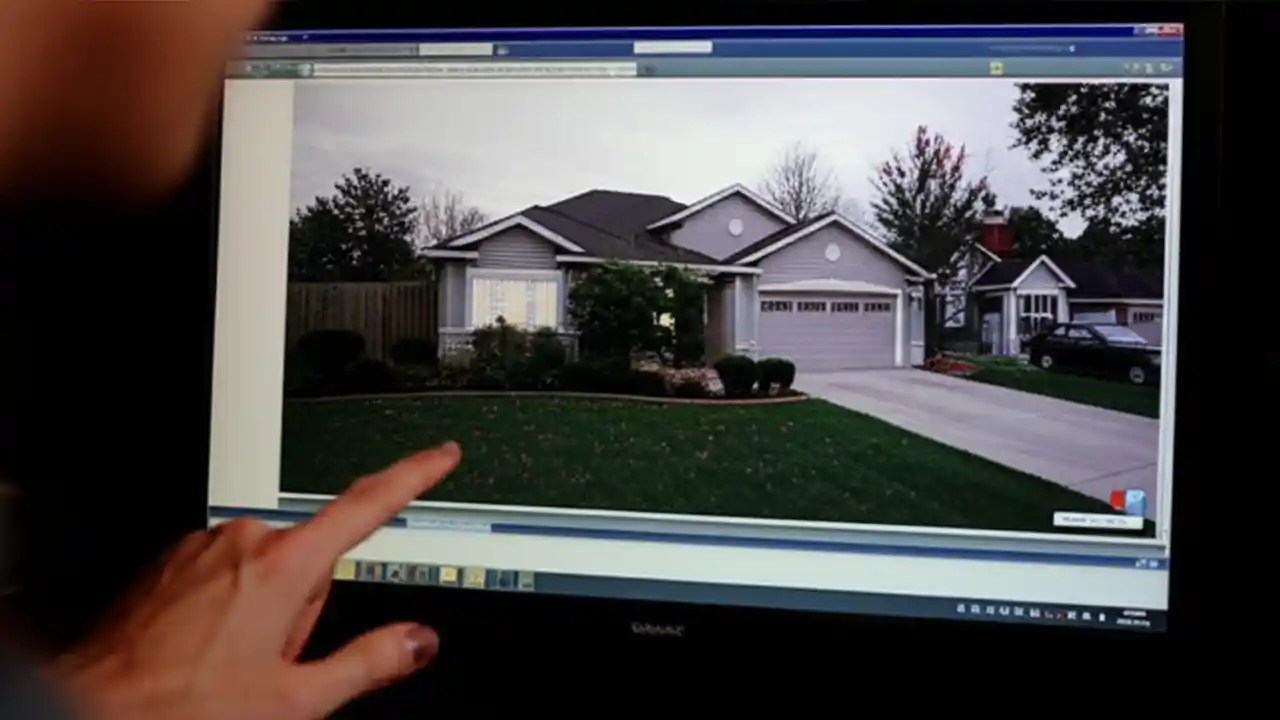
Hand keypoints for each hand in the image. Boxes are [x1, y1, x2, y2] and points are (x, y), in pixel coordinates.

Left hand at [50, 442, 461, 719]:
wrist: (91, 709)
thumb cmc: (184, 708)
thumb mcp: (296, 701)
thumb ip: (369, 663)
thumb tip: (418, 641)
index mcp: (284, 568)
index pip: (367, 506)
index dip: (412, 477)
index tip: (438, 456)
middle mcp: (243, 541)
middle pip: (312, 559)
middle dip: (306, 606)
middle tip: (273, 662)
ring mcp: (203, 548)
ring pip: (267, 568)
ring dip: (265, 610)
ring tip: (231, 664)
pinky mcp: (172, 560)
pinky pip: (224, 571)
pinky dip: (226, 606)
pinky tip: (204, 653)